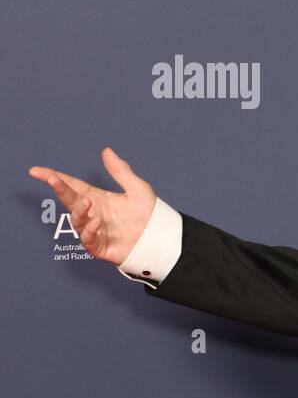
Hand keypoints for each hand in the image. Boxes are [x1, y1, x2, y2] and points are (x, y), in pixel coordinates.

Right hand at [27, 148, 156, 264]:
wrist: (161, 237)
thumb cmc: (149, 214)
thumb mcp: (137, 189)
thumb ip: (121, 171)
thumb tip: (106, 151)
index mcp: (97, 198)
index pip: (72, 185)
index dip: (54, 178)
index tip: (36, 171)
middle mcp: (92, 213)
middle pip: (70, 200)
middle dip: (59, 189)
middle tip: (52, 180)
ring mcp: (94, 230)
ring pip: (77, 220)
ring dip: (79, 211)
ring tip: (87, 203)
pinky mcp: (99, 246)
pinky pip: (88, 239)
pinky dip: (90, 230)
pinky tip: (97, 221)